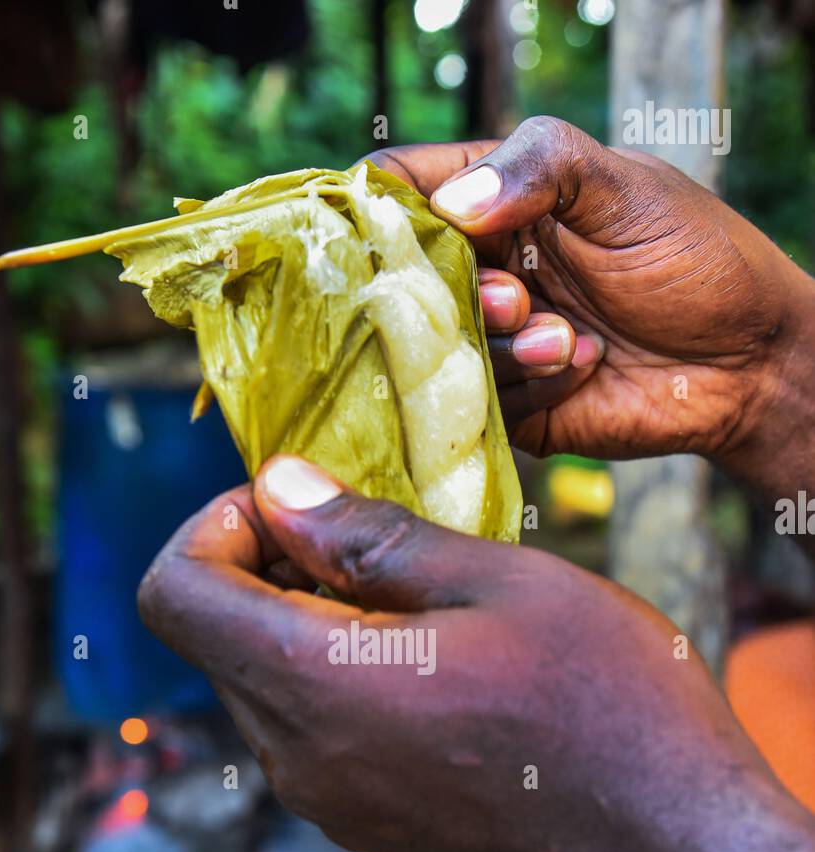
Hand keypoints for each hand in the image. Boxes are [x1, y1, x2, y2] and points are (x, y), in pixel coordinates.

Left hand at [137, 454, 774, 851]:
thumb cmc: (611, 707)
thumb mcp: (501, 585)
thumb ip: (370, 538)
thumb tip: (278, 488)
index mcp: (316, 688)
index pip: (173, 593)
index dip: (217, 525)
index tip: (303, 507)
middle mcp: (299, 761)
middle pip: (219, 636)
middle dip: (275, 567)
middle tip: (388, 541)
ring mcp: (331, 808)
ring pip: (268, 684)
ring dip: (317, 624)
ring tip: (433, 608)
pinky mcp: (368, 830)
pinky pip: (313, 734)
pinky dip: (344, 681)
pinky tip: (443, 669)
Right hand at [375, 118, 813, 477]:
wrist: (748, 362)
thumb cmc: (695, 260)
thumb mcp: (623, 188)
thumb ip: (541, 167)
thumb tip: (454, 204)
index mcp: (499, 201)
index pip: (403, 191)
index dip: (379, 209)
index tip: (392, 232)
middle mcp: (483, 271)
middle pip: (403, 281)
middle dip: (452, 292)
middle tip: (515, 297)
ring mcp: (494, 343)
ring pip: (435, 350)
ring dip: (502, 344)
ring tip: (568, 338)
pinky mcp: (512, 407)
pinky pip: (478, 403)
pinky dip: (529, 386)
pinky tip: (585, 364)